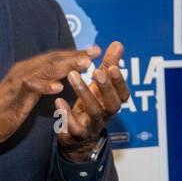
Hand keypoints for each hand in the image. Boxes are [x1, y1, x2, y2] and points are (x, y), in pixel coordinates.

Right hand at [0, 47, 98, 149]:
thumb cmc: (8, 109)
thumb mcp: (30, 93)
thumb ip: (44, 82)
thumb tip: (62, 76)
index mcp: (29, 69)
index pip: (55, 58)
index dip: (75, 53)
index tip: (96, 51)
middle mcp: (24, 71)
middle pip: (53, 59)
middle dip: (75, 55)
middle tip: (96, 51)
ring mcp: (18, 82)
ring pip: (45, 70)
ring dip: (66, 66)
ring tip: (84, 63)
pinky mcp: (14, 97)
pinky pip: (30, 89)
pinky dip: (44, 87)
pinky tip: (58, 87)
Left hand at [57, 41, 129, 160]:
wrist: (80, 137)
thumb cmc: (92, 104)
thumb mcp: (101, 85)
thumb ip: (109, 65)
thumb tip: (118, 44)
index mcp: (113, 102)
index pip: (123, 93)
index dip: (119, 81)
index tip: (112, 66)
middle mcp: (107, 115)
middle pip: (112, 104)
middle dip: (105, 87)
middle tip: (97, 71)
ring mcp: (93, 125)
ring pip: (93, 112)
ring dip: (84, 93)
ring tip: (72, 75)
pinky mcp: (78, 134)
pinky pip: (74, 127)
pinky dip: (67, 115)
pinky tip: (58, 101)